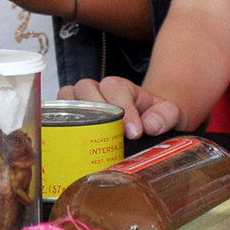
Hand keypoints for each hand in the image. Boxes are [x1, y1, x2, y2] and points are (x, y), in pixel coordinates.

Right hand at [63, 76, 181, 139]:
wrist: (150, 125)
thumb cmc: (157, 118)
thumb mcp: (172, 114)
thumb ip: (166, 115)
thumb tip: (149, 125)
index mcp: (123, 87)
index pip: (116, 88)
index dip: (124, 109)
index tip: (135, 132)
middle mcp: (99, 91)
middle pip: (86, 88)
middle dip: (96, 109)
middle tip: (110, 134)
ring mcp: (83, 103)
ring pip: (68, 97)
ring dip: (73, 114)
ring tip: (85, 137)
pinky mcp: (72, 117)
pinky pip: (57, 113)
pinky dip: (58, 123)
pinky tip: (68, 142)